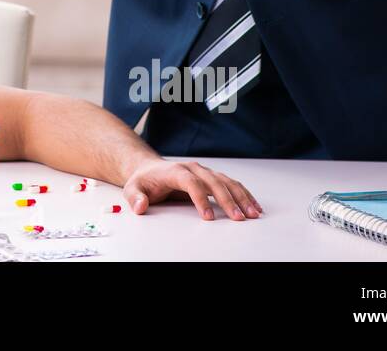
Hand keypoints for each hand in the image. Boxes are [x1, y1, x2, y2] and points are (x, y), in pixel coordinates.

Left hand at [122, 158, 261, 220]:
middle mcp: (193, 168)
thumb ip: (135, 198)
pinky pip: (231, 184)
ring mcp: (204, 172)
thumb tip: (141, 207)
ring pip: (226, 182)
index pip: (190, 182)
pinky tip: (254, 206)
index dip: (200, 198)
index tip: (208, 217)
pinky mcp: (211, 177)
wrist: (150, 169)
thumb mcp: (132, 188)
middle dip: (227, 200)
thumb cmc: (144, 181)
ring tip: (253, 213)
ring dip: (241, 197)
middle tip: (238, 218)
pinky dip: (243, 194)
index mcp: (174, 170)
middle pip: (213, 182)